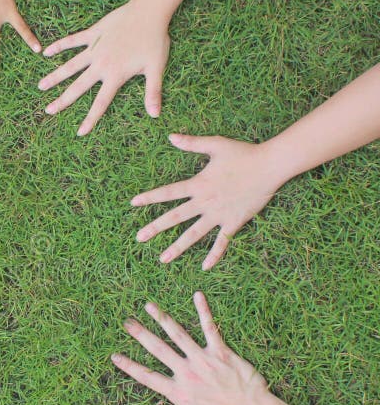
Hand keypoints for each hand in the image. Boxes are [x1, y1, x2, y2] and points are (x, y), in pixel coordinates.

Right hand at [38, 0, 169, 135]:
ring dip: (55, 76)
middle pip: (78, 87)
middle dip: (62, 100)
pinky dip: (60, 45)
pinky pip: (73, 40)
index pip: (100, 103)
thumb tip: (155, 115)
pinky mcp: (93, 33)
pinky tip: (46, 52)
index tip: (80, 132)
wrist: (149, 11)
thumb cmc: (155, 40)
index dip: (90, 119)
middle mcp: (101, 64)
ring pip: (70, 66)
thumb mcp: (156, 68)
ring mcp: (95, 48)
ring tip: (41, 86)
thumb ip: (153, 92)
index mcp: (115, 75)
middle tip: (48, 110)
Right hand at [111, 292, 269, 404]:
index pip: (147, 377)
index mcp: (179, 392)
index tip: (115, 356)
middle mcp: (187, 372)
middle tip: (126, 322)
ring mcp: (203, 360)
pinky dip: (204, 311)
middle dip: (140, 335)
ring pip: (178, 334)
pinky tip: (197, 295)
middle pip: (158, 350)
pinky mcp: (221, 352)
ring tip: (148, 306)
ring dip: (162, 319)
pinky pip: (210, 328)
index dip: (129, 366)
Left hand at [132, 134, 282, 268]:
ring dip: (177, 247)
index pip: (168, 192)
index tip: (133, 203)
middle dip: (155, 228)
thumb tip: (170, 136)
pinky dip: (214, 255)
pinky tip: (204, 267)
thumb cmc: (243, 153)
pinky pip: (222, 242)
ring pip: (193, 234)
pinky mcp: (234, 222)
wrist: (271, 165)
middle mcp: (205, 202)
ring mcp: (219, 214)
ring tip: (162, 259)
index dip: (150, 197)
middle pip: (175, 217)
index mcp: (198, 184)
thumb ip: (192, 143)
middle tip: (138, 238)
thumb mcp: (215, 144)